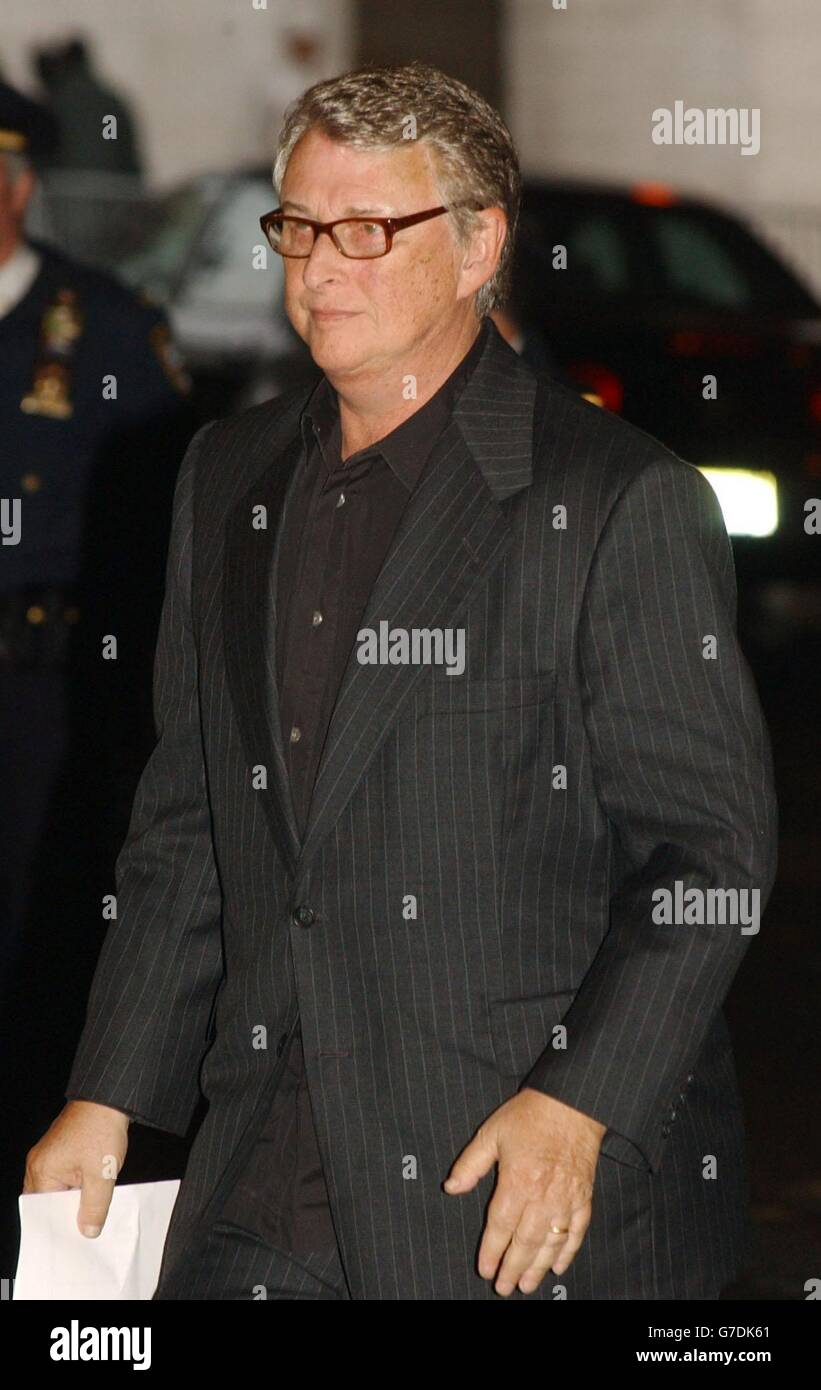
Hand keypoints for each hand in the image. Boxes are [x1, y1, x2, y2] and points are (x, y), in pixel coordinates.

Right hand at [24, 1100, 130, 1237]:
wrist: (109, 1098)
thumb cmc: (100, 1128)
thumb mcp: (101, 1174)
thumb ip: (94, 1206)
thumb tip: (88, 1231)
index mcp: (41, 1170)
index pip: (42, 1211)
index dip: (57, 1226)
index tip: (72, 1240)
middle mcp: (40, 1163)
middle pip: (49, 1201)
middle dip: (67, 1214)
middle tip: (85, 1231)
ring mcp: (51, 1155)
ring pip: (60, 1188)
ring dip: (76, 1199)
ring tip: (92, 1214)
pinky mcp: (63, 1149)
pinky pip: (66, 1176)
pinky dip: (79, 1185)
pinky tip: (95, 1193)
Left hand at [443, 1087, 605, 1295]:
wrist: (571, 1103)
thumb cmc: (529, 1116)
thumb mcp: (491, 1132)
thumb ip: (470, 1164)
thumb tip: (451, 1187)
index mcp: (517, 1181)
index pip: (500, 1226)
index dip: (491, 1250)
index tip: (485, 1269)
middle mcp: (542, 1196)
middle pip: (525, 1242)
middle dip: (512, 1267)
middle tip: (503, 1287)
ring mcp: (566, 1199)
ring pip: (551, 1243)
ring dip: (537, 1267)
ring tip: (526, 1284)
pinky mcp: (584, 1197)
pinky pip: (576, 1231)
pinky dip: (568, 1252)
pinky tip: (558, 1266)